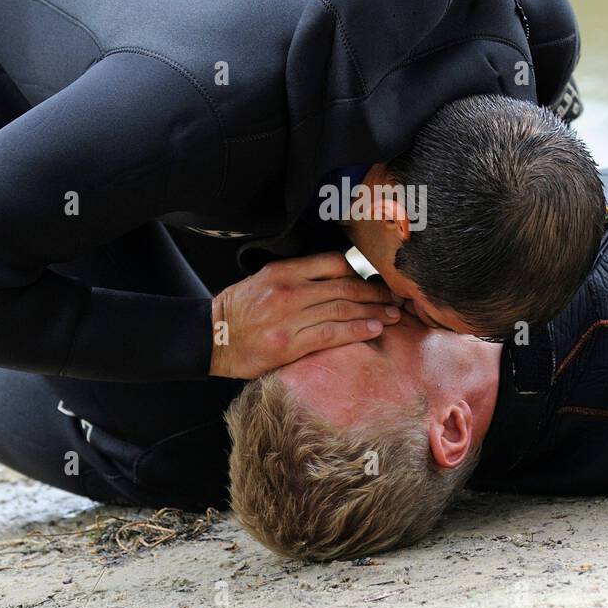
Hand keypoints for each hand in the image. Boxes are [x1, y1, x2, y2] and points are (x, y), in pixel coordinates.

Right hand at [208, 252, 400, 378]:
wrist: (212, 338)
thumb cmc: (239, 310)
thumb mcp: (263, 280)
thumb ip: (297, 276)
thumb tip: (336, 278)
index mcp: (283, 271)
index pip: (333, 263)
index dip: (361, 273)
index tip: (377, 281)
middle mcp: (289, 290)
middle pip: (345, 287)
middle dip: (376, 293)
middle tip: (396, 299)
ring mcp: (289, 317)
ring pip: (342, 309)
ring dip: (373, 312)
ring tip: (393, 315)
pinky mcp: (289, 344)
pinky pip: (330, 334)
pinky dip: (356, 330)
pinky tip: (374, 329)